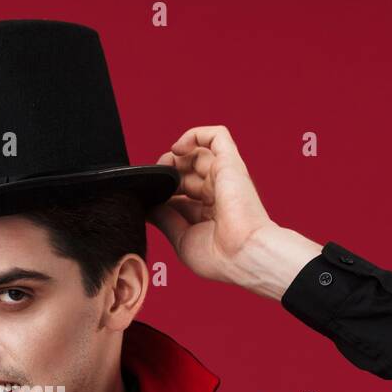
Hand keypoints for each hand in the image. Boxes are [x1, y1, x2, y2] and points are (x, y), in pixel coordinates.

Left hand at [147, 125, 275, 288]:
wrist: (242, 255)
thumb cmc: (219, 257)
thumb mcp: (181, 238)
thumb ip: (165, 219)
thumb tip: (149, 206)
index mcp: (208, 212)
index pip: (181, 193)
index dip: (164, 191)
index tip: (149, 199)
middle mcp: (217, 192)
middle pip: (187, 171)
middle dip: (167, 172)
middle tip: (153, 181)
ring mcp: (224, 177)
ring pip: (199, 152)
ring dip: (176, 155)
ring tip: (163, 165)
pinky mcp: (230, 164)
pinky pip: (217, 136)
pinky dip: (196, 134)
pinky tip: (178, 148)